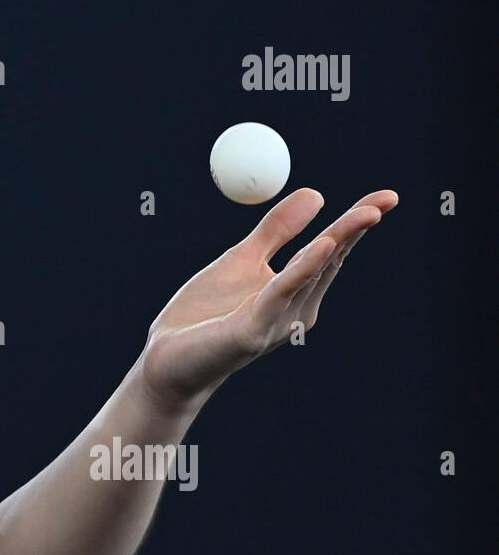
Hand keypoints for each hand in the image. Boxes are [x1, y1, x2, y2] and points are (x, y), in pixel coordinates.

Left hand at [138, 187, 397, 409]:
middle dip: (356, 227)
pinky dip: (302, 269)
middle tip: (385, 200)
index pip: (330, 248)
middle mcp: (295, 308)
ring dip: (339, 240)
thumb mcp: (240, 260)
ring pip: (311, 273)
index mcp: (294, 290)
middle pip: (329, 258)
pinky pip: (279, 294)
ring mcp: (276, 321)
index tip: (387, 195)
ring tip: (367, 214)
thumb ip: (275, 231)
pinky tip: (320, 247)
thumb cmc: (203, 316)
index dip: (356, 220)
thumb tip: (317, 194)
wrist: (167, 361)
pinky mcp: (251, 332)